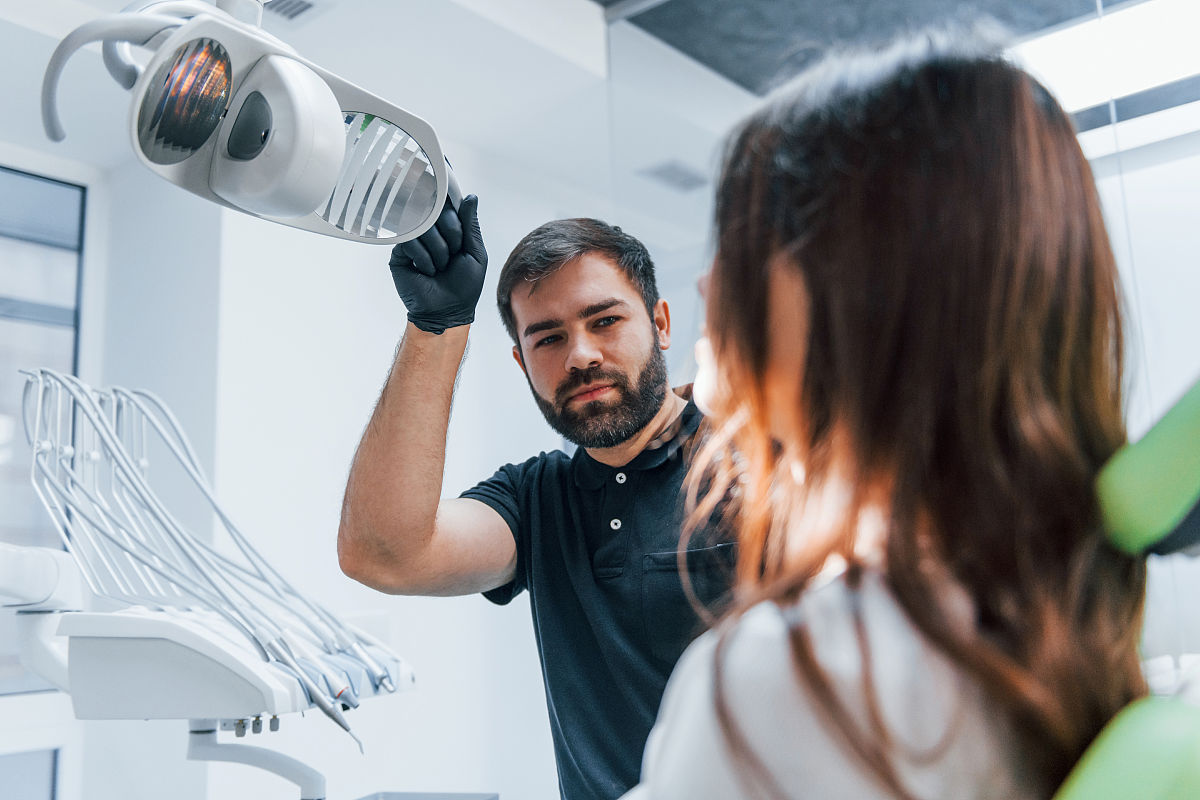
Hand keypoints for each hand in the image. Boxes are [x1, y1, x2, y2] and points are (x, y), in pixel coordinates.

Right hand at [388, 194, 487, 333]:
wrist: (446, 312)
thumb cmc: (464, 287)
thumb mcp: (475, 254)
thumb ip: (471, 226)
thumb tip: (471, 197)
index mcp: (449, 230)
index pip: (448, 206)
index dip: (455, 217)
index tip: (459, 236)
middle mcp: (431, 232)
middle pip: (436, 211)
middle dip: (451, 234)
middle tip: (453, 255)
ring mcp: (414, 241)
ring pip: (423, 225)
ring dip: (438, 250)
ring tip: (439, 268)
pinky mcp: (399, 253)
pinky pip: (409, 240)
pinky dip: (423, 257)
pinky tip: (425, 271)